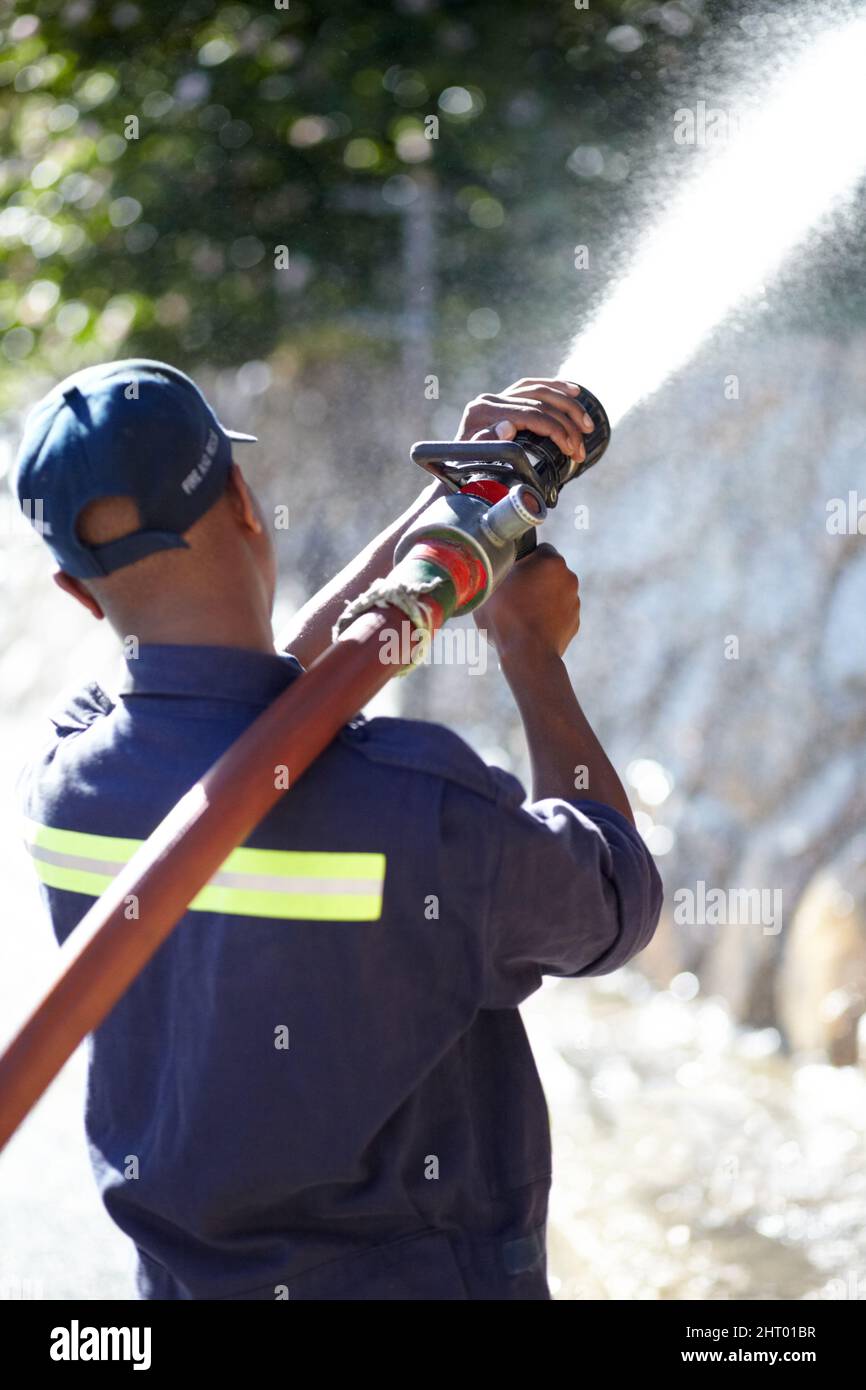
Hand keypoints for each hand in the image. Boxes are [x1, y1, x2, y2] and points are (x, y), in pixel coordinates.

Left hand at [454, 376, 594, 462]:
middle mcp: (489, 400)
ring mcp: (497, 397)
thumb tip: (508, 426)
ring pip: (540, 391)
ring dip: (568, 406)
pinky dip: (555, 388)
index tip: (571, 449)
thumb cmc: (463, 473)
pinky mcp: (504, 399)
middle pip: (539, 402)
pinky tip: (574, 393)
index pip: (529, 414)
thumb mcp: (472, 463)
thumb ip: (487, 443)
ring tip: (587, 425)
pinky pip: (533, 387)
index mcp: (482, 412)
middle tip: (581, 447)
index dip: (555, 430)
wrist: (452, 472)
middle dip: (566, 425)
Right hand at [474, 543, 580, 662]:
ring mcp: (574, 600)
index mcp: (550, 561)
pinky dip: (547, 617)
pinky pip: (558, 613)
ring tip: (520, 614)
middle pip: (548, 571)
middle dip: (534, 578)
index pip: (539, 549)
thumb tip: (489, 567)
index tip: (510, 572)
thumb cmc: (506, 617)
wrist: (528, 655)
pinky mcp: (575, 621)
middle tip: (513, 594)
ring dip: (541, 598)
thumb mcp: (490, 585)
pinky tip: (530, 628)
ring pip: (554, 592)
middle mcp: (568, 576)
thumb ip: (496, 571)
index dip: (523, 559)